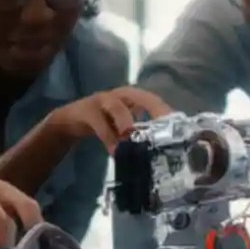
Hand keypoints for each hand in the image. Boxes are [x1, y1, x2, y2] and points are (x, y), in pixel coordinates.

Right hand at [47, 87, 171, 152]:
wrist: (70, 121)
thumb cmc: (103, 125)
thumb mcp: (123, 130)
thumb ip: (138, 135)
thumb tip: (159, 153)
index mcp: (133, 99)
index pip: (155, 101)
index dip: (166, 112)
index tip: (179, 128)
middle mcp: (120, 95)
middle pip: (141, 97)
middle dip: (152, 110)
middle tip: (162, 129)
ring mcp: (102, 100)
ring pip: (117, 106)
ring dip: (126, 122)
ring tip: (133, 139)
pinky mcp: (87, 110)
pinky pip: (99, 123)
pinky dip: (108, 136)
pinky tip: (114, 151)